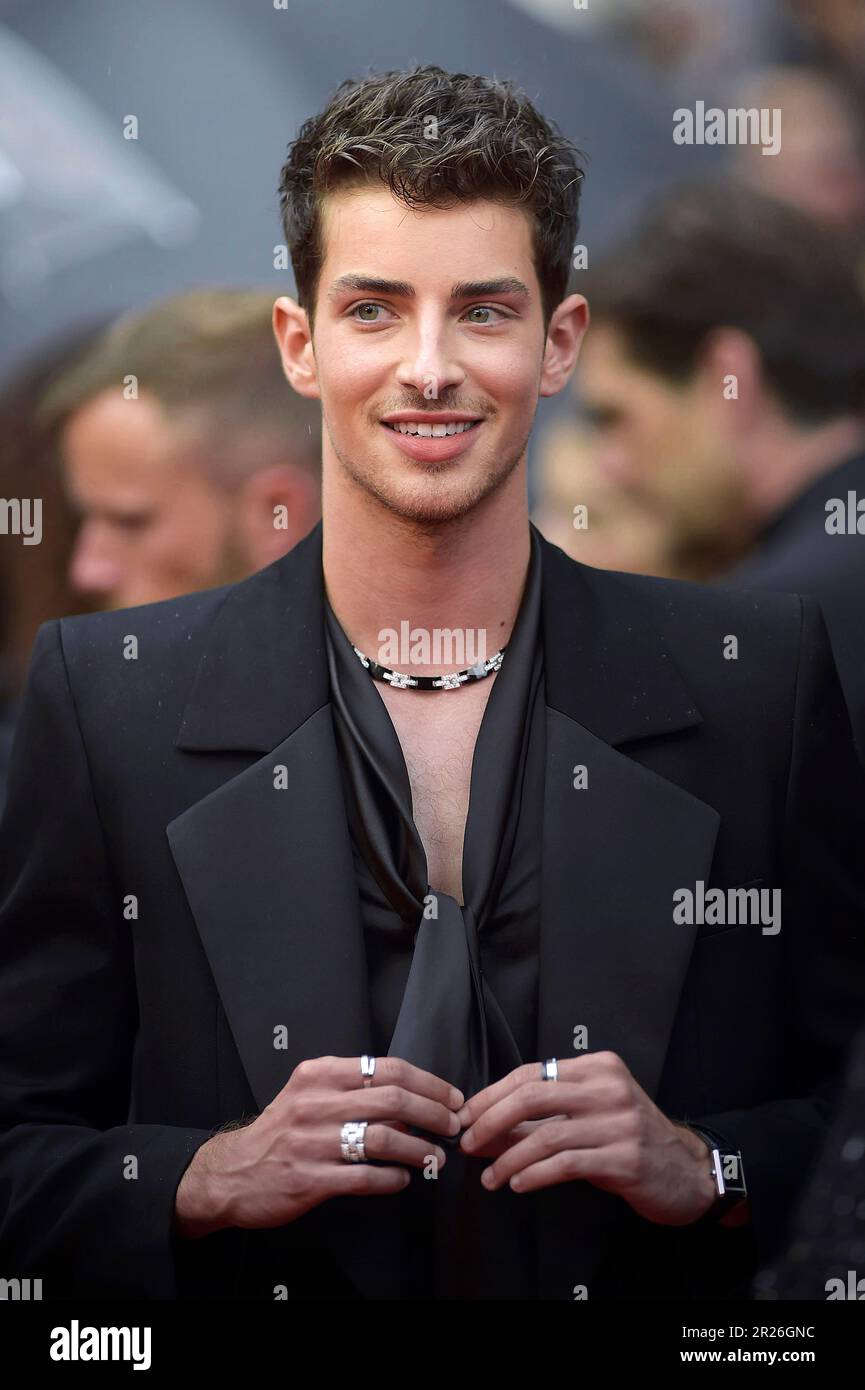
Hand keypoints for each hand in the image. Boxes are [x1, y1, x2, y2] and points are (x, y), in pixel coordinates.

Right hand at [174, 1055, 462, 1237]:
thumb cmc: (283, 1130)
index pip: (387, 1068)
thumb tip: (413, 1097)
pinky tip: (403, 1181)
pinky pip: (364, 1177)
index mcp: (319, 1074)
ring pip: (383, 1138)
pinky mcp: (308, 1179)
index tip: (451, 1098)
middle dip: (433, 1113)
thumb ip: (353, 1088)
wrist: (233, 1172)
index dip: (428, 1083)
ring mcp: (310, 1142)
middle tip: (452, 1127)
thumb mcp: (310, 1093)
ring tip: (435, 1157)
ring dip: (419, 1149)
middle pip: (392, 1099)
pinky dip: (392, 1179)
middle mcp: (315, 1103)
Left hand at [457, 1052, 719, 1225]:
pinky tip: (519, 1183)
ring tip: (490, 1177)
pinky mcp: (625, 1159)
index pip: (531, 1073)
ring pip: (546, 1134)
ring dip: (508, 1158)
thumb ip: (540, 1118)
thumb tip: (482, 1128)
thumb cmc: (628, 1139)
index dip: (492, 1095)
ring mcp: (620, 1123)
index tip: (467, 1116)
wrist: (686, 1171)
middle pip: (532, 1096)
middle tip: (468, 1144)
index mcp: (598, 1067)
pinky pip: (566, 1164)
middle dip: (490, 1121)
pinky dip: (535, 1174)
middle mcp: (609, 1088)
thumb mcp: (588, 1116)